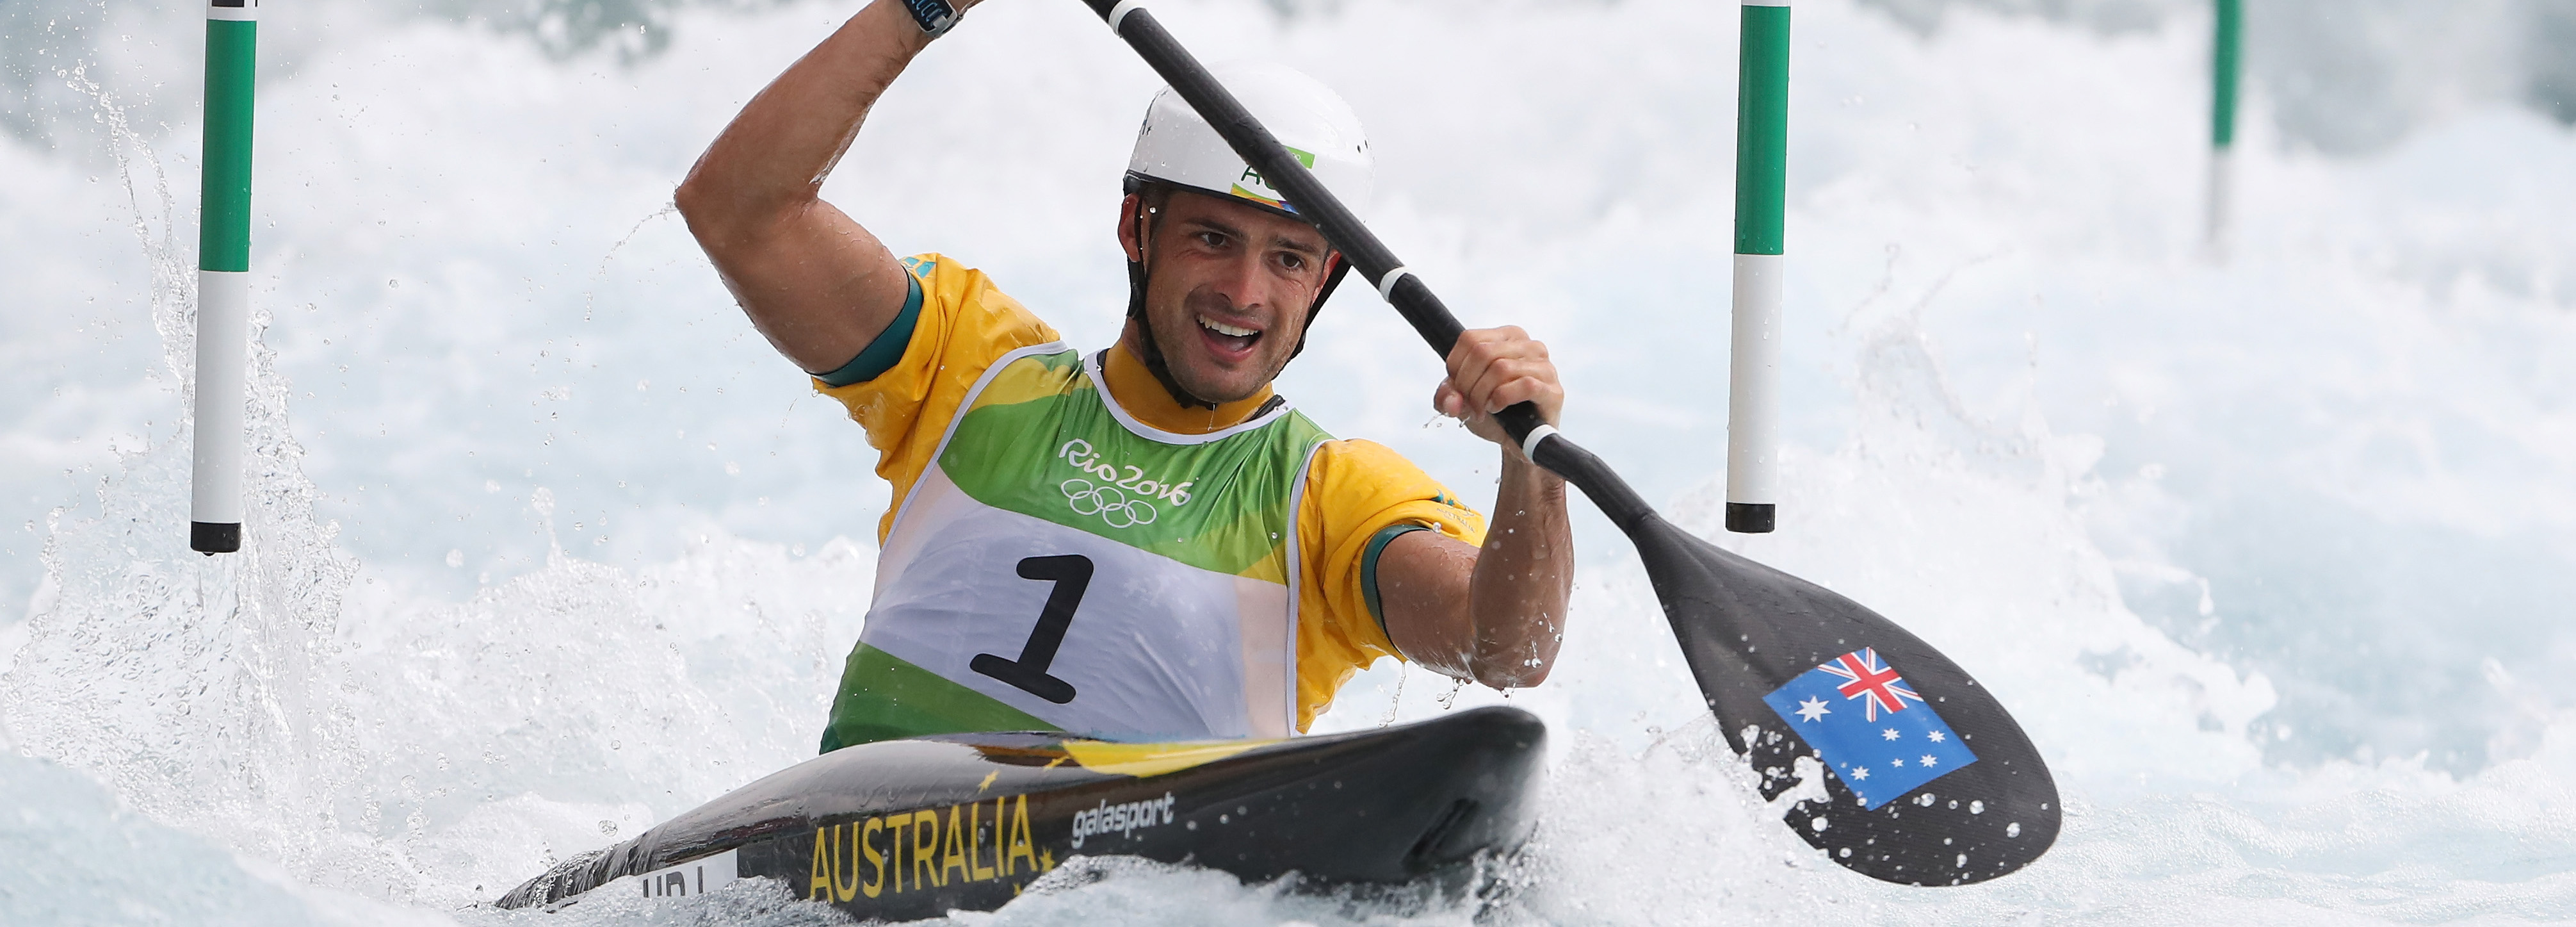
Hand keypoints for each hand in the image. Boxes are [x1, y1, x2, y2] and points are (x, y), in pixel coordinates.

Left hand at [1433, 326, 1562, 458]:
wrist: (1517, 442)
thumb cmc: (1493, 412)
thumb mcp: (1463, 400)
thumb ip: (1448, 395)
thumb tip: (1450, 401)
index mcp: (1508, 337)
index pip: (1470, 339)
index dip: (1455, 366)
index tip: (1458, 388)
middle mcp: (1529, 346)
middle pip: (1482, 352)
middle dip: (1467, 384)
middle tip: (1469, 405)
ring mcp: (1545, 366)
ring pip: (1500, 368)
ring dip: (1482, 395)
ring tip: (1482, 410)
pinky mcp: (1553, 390)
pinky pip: (1524, 385)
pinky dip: (1502, 399)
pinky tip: (1497, 408)